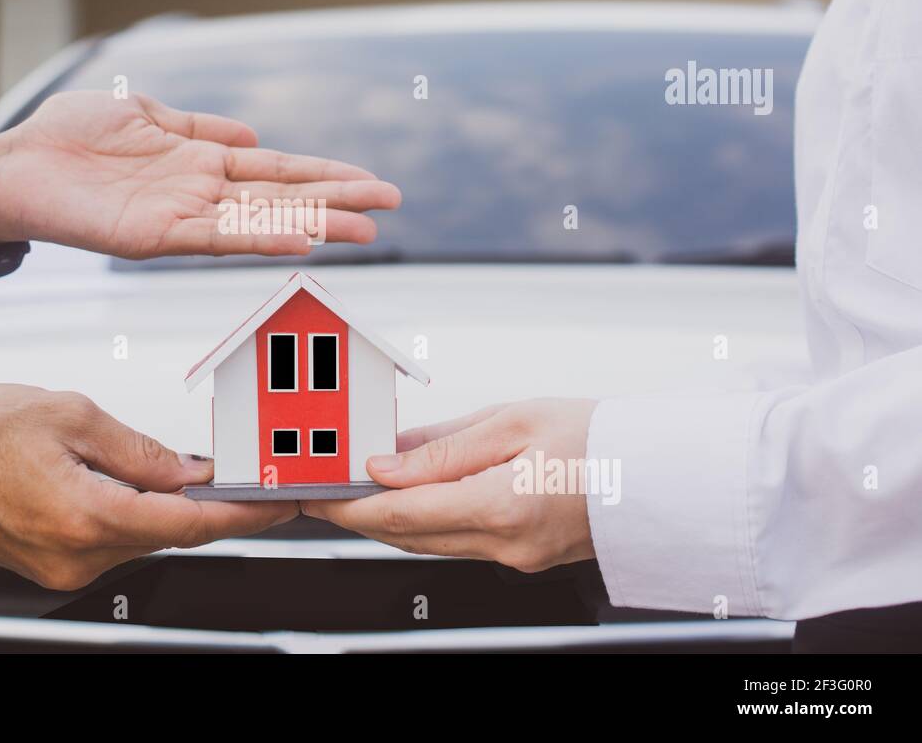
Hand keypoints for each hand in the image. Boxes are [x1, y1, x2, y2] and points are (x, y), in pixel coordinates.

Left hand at [0, 90, 400, 256]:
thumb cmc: (71, 138)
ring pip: (263, 221)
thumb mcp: (144, 114)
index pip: (277, 171)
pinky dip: (261, 238)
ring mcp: (182, 217)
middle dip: (338, 201)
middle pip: (284, 197)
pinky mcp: (155, 235)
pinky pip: (218, 238)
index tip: (371, 180)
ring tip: (366, 227)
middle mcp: (200, 194)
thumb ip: (197, 128)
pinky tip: (300, 237)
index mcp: (200, 163)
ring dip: (316, 223)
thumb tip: (251, 135)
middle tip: (391, 205)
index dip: (324, 175)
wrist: (13, 165)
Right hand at [0, 385, 295, 589]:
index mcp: (88, 516)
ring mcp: (62, 568)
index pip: (189, 523)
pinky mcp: (49, 567)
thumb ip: (140, 450)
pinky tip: (132, 486)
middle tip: (242, 478)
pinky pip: (109, 542)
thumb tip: (188, 471)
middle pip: (168, 533)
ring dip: (165, 508)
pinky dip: (131, 515)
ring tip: (180, 472)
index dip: (243, 516)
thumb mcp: (72, 415)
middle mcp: (77, 556)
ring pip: (139, 538)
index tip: (279, 507)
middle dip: (210, 508)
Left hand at [303, 399, 597, 572]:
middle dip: (359, 514)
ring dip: (388, 519)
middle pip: (407, 536)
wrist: (661, 471)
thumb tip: (386, 462)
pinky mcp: (523, 557)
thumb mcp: (514, 421)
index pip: (401, 513)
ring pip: (428, 544)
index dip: (350, 505)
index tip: (317, 493)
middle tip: (323, 489)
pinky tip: (410, 496)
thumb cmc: (599, 436)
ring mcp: (516, 558)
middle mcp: (505, 544)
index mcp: (502, 506)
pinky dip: (424, 522)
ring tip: (357, 487)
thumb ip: (442, 448)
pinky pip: (457, 543)